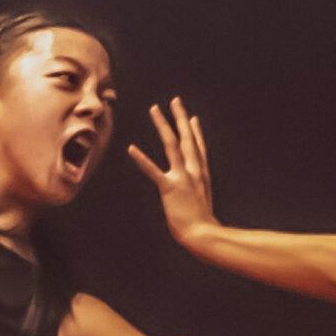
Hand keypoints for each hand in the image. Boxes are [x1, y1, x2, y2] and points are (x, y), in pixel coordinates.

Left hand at [127, 97, 219, 247]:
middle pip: (187, 138)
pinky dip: (142, 159)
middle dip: (180, 118)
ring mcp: (183, 177)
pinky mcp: (170, 187)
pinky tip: (131, 148)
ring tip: (155, 109)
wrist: (204, 234)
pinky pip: (153, 170)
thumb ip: (199, 191)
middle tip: (175, 100)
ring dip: (163, 125)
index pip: (199, 148)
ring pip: (171, 144)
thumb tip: (197, 188)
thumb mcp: (204, 202)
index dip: (195, 131)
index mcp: (202, 175)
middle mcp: (194, 171)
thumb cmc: (203, 223)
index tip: (192, 118)